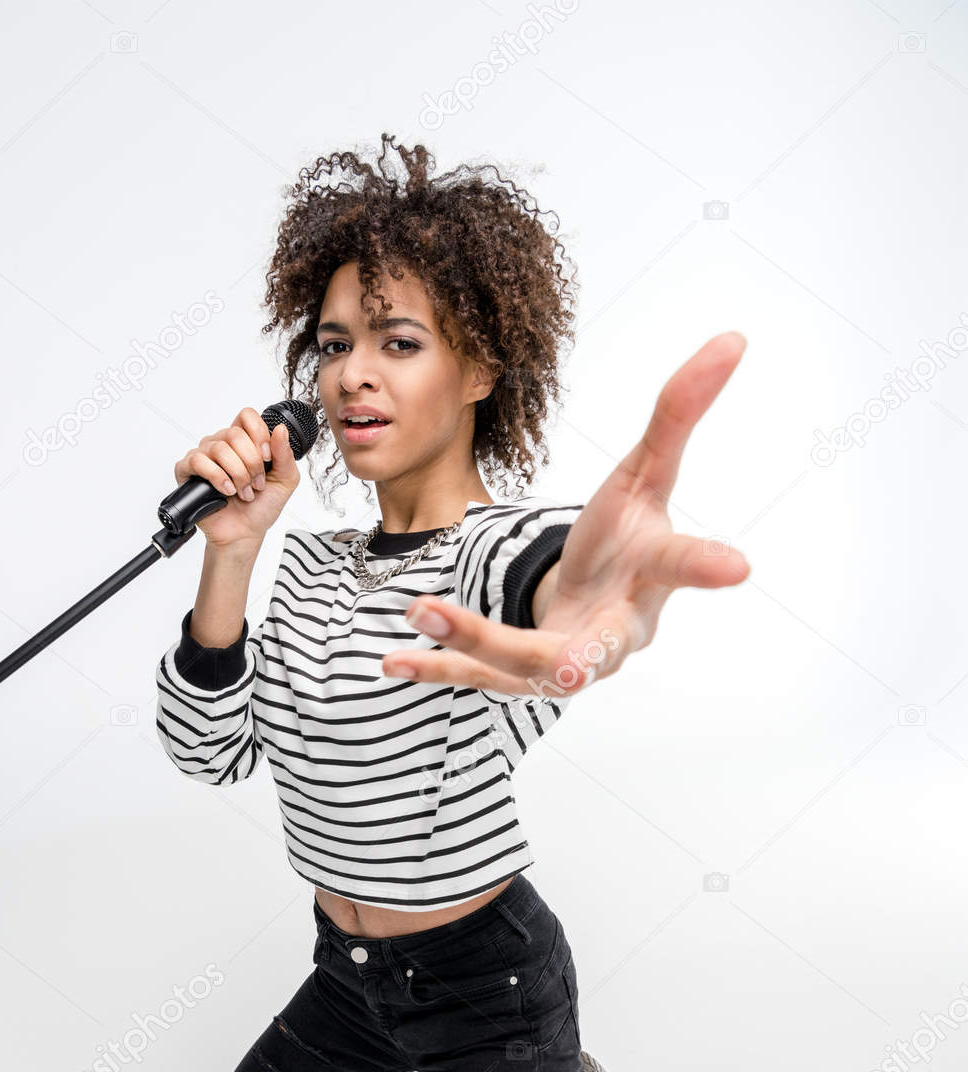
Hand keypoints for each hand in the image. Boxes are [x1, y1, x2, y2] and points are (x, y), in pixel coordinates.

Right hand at [173, 408, 299, 549]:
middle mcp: (222, 444)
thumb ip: (285, 454)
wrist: (244, 533)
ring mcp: (203, 456)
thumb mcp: (285, 480)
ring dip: (237, 474)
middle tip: (256, 484)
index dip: (259, 434)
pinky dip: (217, 477)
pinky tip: (226, 490)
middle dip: (251, 463)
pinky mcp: (187, 471)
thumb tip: (281, 429)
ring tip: (243, 492)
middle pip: (234, 434)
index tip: (267, 458)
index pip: (246, 416)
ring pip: (219, 448)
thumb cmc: (261, 507)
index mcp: (243, 441)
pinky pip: (198, 461)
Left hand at [382, 332, 750, 696]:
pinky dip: (436, 667)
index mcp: (653, 579)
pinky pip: (477, 676)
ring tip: (422, 612)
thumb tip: (732, 337)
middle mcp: (613, 637)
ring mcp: (565, 664)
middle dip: (560, 657)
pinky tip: (392, 661)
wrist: (603, 611)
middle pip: (587, 652)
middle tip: (560, 665)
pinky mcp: (520, 676)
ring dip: (473, 642)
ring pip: (521, 667)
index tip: (738, 565)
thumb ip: (679, 412)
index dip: (705, 565)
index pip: (679, 564)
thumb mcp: (647, 474)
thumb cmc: (628, 542)